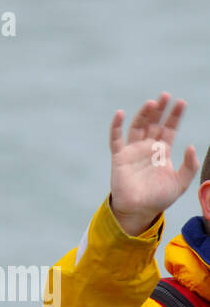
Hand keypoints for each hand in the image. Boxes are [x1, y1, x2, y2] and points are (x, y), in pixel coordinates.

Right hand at [109, 93, 198, 235]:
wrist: (138, 211)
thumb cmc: (159, 199)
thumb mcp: (181, 183)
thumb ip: (188, 166)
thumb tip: (191, 146)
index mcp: (162, 151)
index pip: (169, 128)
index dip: (175, 115)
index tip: (181, 102)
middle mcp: (147, 148)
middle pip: (154, 123)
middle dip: (160, 110)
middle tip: (166, 95)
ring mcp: (133, 151)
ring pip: (137, 127)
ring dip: (144, 114)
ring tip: (152, 103)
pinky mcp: (119, 158)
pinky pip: (116, 139)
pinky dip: (116, 126)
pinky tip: (120, 114)